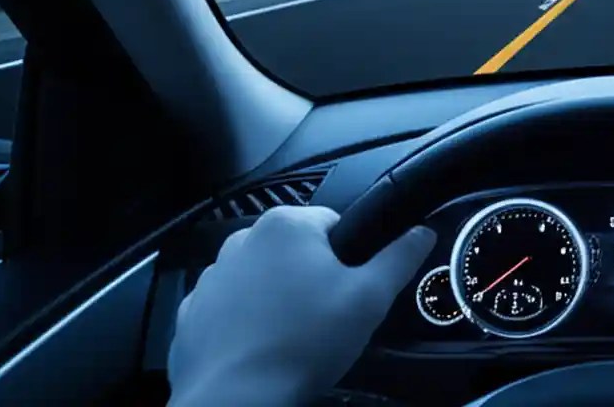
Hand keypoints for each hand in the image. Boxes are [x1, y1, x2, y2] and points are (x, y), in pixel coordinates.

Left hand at [168, 206, 434, 406]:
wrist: (238, 398)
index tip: (349, 290)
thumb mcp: (369, 299)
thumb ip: (399, 258)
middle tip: (326, 316)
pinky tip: (262, 347)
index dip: (348, 258)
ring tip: (293, 335)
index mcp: (286, 224)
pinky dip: (245, 321)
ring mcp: (211, 276)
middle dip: (311, 276)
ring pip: (261, 277)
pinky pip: (229, 307)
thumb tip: (421, 232)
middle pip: (294, 250)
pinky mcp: (191, 312)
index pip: (332, 224)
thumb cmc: (305, 342)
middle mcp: (242, 239)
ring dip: (277, 296)